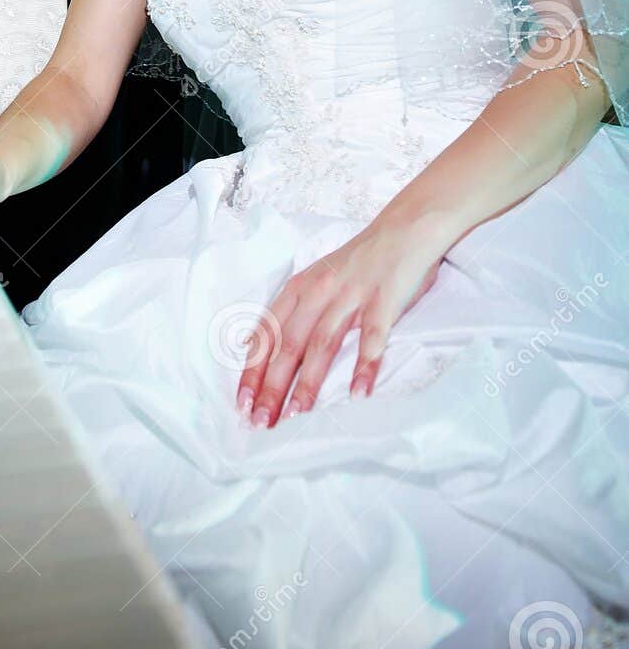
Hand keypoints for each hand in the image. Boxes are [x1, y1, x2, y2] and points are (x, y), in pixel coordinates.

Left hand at [236, 221, 442, 427]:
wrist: (406, 226)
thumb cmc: (360, 261)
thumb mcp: (317, 278)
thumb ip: (290, 311)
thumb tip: (251, 345)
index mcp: (299, 287)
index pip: (267, 333)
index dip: (252, 369)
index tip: (241, 404)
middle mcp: (319, 290)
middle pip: (289, 344)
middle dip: (272, 386)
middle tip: (261, 422)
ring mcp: (351, 294)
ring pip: (322, 344)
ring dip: (308, 383)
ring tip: (297, 416)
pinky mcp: (383, 299)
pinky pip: (372, 337)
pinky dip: (364, 366)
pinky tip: (357, 394)